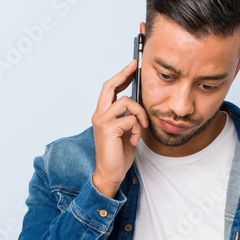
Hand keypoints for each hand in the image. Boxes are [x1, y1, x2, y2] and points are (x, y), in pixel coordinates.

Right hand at [91, 59, 147, 197]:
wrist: (110, 173)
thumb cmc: (118, 155)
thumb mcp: (125, 131)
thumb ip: (128, 117)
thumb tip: (138, 106)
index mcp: (102, 115)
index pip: (109, 89)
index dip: (120, 76)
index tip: (131, 66)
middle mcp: (99, 115)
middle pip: (110, 86)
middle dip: (124, 74)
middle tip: (135, 66)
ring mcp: (102, 120)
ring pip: (127, 102)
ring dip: (139, 114)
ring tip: (140, 129)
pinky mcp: (109, 128)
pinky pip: (130, 118)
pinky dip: (136, 129)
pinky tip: (134, 140)